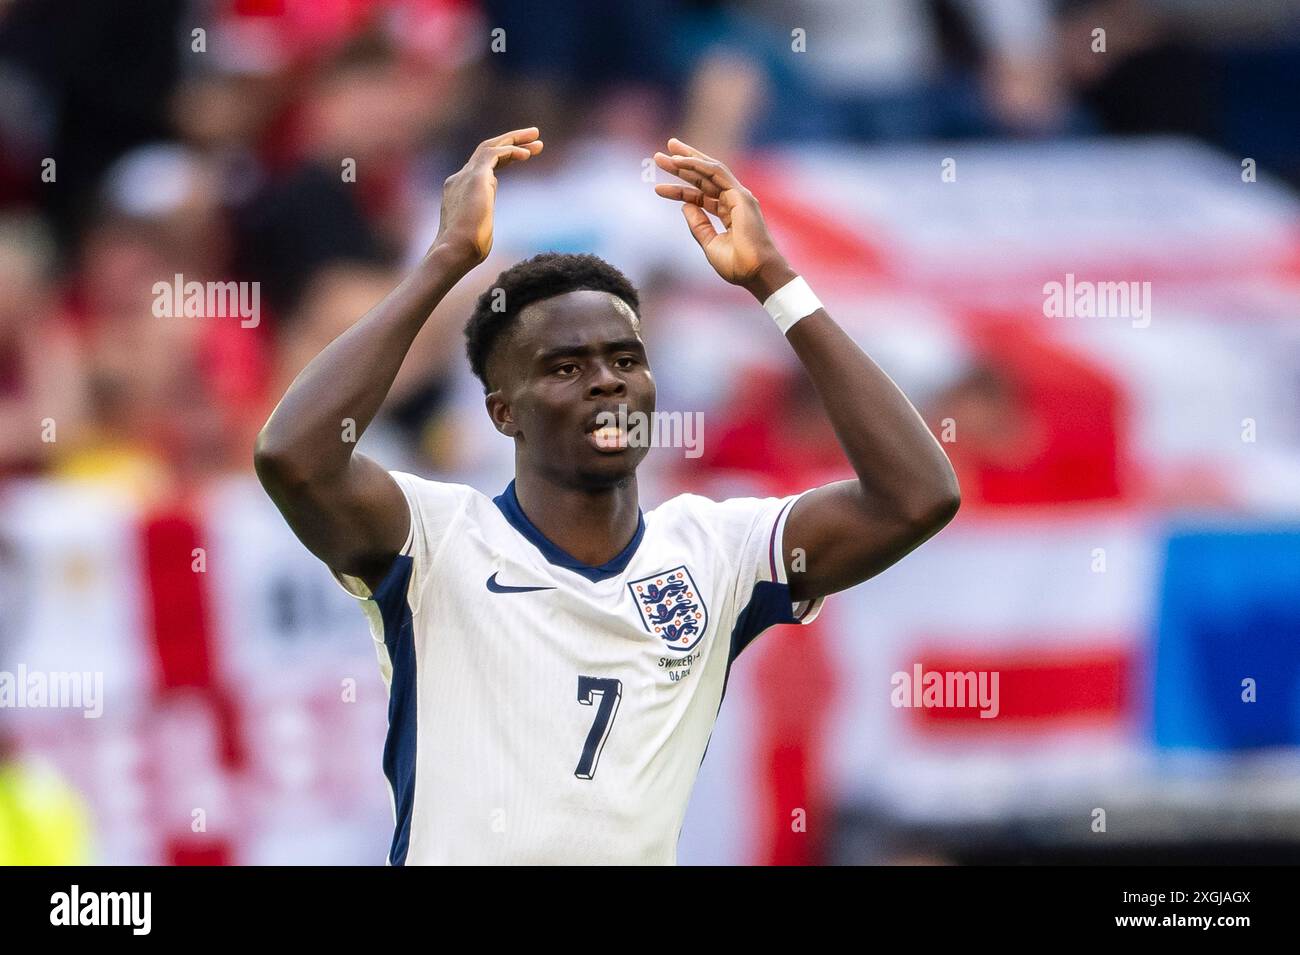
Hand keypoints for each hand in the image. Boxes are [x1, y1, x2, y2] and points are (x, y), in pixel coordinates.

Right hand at [432, 127, 542, 266]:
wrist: (455, 250)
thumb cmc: (468, 249)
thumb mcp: (480, 228)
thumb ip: (484, 214)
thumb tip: (488, 208)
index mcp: (459, 191)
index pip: (483, 167)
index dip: (505, 159)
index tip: (524, 156)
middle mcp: (459, 179)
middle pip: (486, 151)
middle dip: (511, 141)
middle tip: (535, 137)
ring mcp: (465, 176)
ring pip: (489, 147)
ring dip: (514, 140)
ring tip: (536, 137)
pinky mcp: (475, 177)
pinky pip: (495, 154)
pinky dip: (511, 151)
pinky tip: (527, 154)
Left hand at [653, 138, 792, 299]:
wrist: (756, 272)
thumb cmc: (737, 265)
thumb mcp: (710, 244)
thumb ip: (698, 225)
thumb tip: (685, 205)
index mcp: (728, 213)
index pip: (701, 196)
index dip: (679, 190)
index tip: (658, 188)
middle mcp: (734, 200)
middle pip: (704, 178)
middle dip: (683, 165)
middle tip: (660, 156)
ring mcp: (738, 196)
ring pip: (709, 170)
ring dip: (688, 159)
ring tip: (667, 151)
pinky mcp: (740, 195)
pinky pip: (716, 173)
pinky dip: (697, 165)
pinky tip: (679, 160)